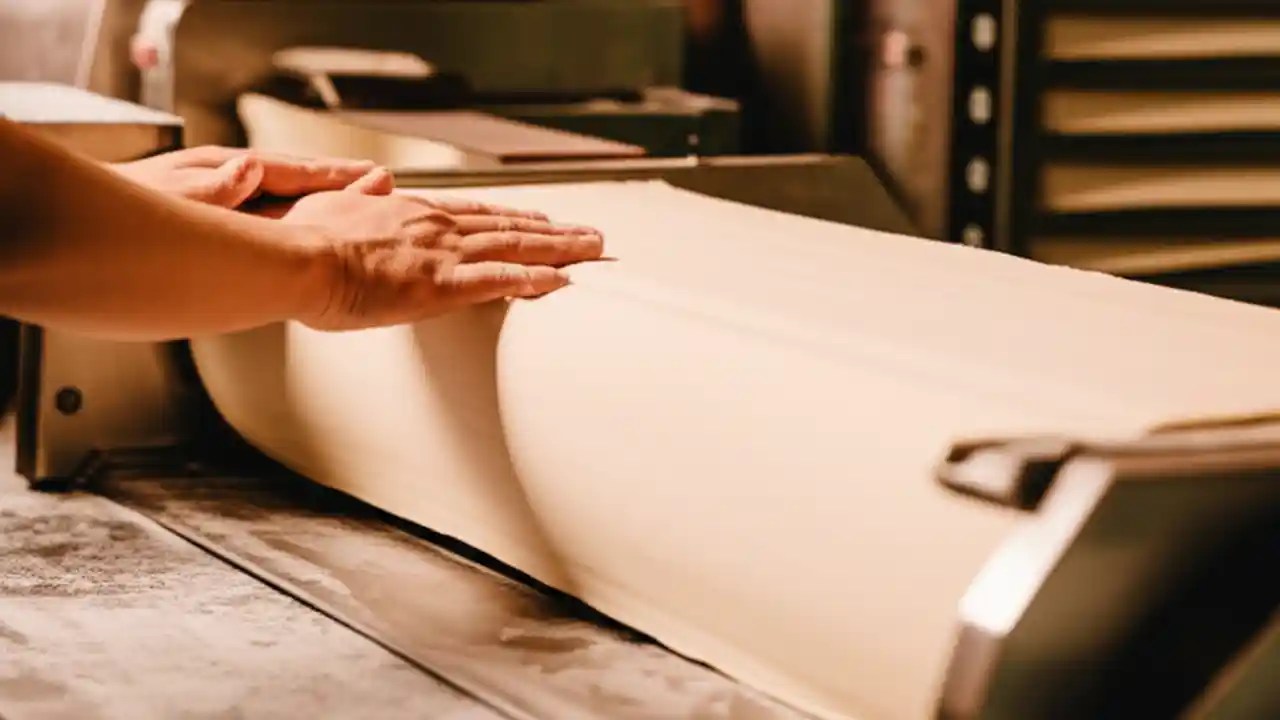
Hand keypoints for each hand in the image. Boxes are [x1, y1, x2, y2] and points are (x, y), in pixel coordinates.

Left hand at [112, 146, 390, 207]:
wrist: (83, 228)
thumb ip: (214, 190)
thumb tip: (251, 169)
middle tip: (380, 184)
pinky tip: (301, 224)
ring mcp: (221, 195)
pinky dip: (292, 213)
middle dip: (339, 181)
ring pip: (283, 193)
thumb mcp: (172, 201)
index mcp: (226, 174)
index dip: (337, 178)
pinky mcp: (212, 215)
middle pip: (296, 178)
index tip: (373, 179)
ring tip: (354, 199)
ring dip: (320, 197)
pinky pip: (266, 211)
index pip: (294, 173)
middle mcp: (228, 179)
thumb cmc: (121, 216)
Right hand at [285, 170, 603, 329]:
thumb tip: (371, 181)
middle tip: (587, 234)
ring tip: (592, 250)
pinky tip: (562, 281)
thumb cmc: (303, 239)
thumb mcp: (329, 204)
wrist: (298, 260)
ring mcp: (443, 254)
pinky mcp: (442, 286)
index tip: (539, 219)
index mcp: (410, 212)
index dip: (511, 217)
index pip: (475, 212)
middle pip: (507, 226)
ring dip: (559, 249)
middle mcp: (436, 227)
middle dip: (552, 231)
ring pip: (515, 248)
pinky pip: (501, 281)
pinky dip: (535, 280)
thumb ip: (356, 193)